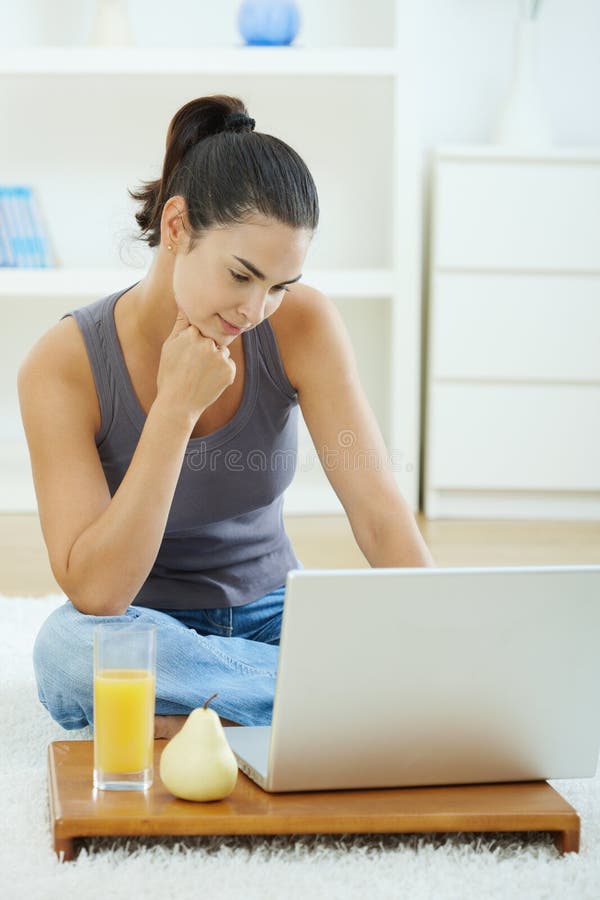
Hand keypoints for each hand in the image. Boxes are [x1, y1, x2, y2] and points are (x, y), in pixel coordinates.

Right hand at [155, 305, 235, 427]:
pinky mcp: (230, 371)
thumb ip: (181, 323)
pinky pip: (228, 364)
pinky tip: (208, 381)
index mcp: (191, 334)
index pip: (199, 328)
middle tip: (192, 367)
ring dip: (215, 359)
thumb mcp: (170, 346)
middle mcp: (208, 344)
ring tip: (199, 374)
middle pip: (212, 338)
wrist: (178, 404)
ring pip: (221, 351)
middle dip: (205, 349)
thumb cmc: (170, 374)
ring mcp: (220, 358)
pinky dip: (222, 372)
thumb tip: (184, 300)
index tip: (186, 355)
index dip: (192, 341)